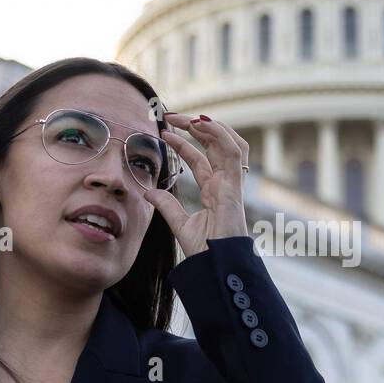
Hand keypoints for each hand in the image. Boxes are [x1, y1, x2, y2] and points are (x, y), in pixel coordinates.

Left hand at [144, 112, 249, 258]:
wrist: (217, 265)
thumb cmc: (206, 252)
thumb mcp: (180, 224)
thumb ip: (167, 206)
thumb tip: (148, 192)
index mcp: (215, 191)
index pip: (200, 159)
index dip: (183, 143)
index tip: (163, 133)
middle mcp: (225, 183)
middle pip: (215, 145)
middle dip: (196, 127)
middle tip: (172, 116)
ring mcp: (232, 183)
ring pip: (229, 142)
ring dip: (210, 125)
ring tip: (188, 117)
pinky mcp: (235, 185)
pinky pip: (234, 151)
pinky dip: (220, 133)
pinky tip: (202, 123)